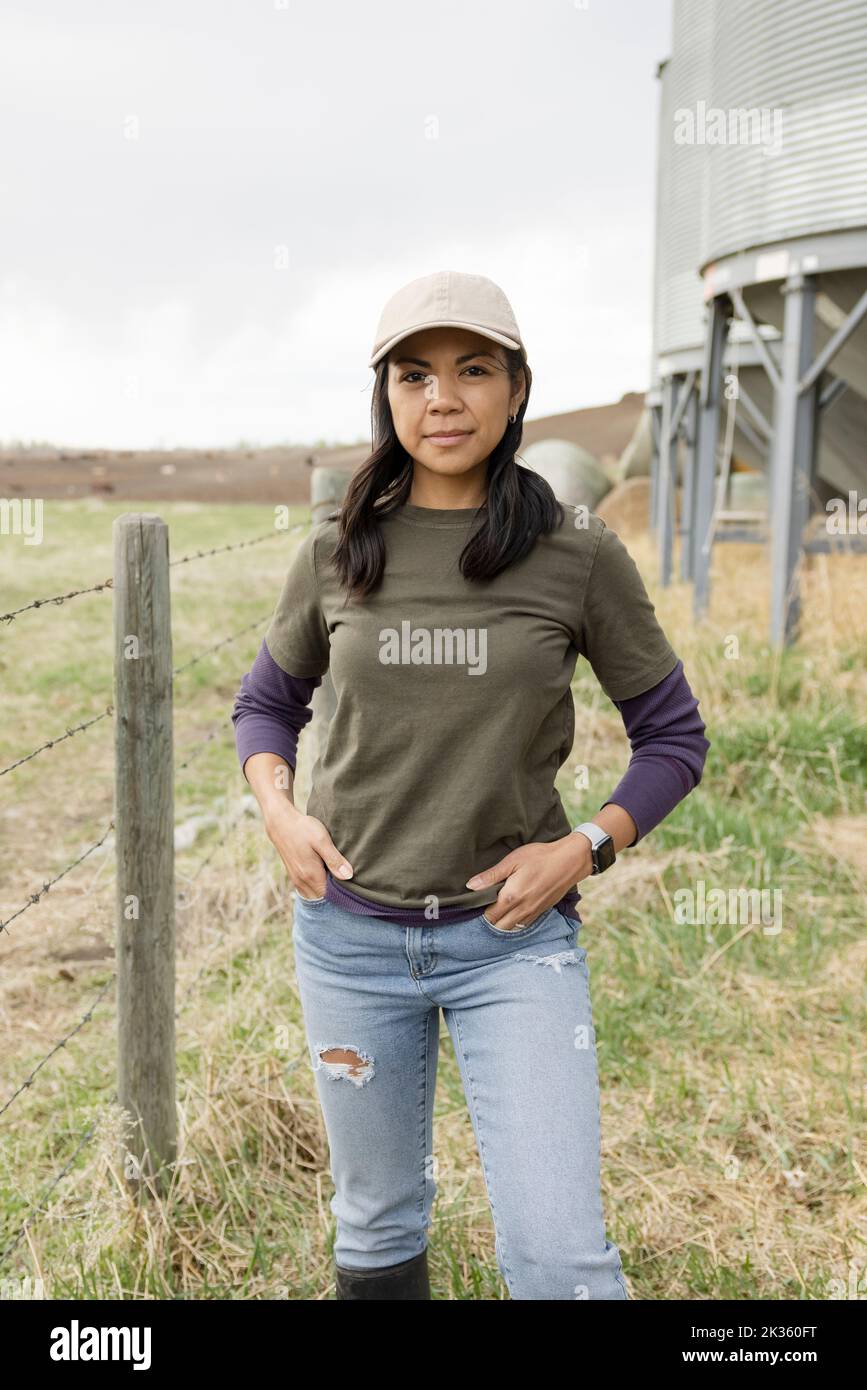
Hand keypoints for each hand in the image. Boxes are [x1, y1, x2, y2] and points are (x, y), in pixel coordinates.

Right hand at [264, 801, 353, 899]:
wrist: (281, 822)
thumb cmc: (303, 829)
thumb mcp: (322, 840)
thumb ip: (334, 860)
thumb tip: (348, 876)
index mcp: (311, 875)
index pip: (330, 896)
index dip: (342, 893)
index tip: (352, 886)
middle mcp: (302, 881)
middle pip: (322, 898)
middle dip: (334, 894)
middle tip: (347, 883)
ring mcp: (296, 879)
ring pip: (314, 895)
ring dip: (325, 891)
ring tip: (337, 878)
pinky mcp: (294, 875)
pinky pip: (307, 889)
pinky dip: (317, 887)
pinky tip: (325, 875)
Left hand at [465, 834, 592, 931]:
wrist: (569, 861)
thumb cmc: (539, 857)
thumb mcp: (512, 861)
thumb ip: (491, 876)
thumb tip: (471, 886)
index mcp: (511, 897)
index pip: (489, 915)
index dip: (480, 911)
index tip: (477, 902)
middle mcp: (521, 909)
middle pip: (499, 926)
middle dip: (490, 919)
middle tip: (486, 905)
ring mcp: (533, 912)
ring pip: (511, 928)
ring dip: (502, 922)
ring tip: (498, 909)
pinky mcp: (542, 912)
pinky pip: (524, 924)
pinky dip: (515, 922)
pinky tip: (513, 911)